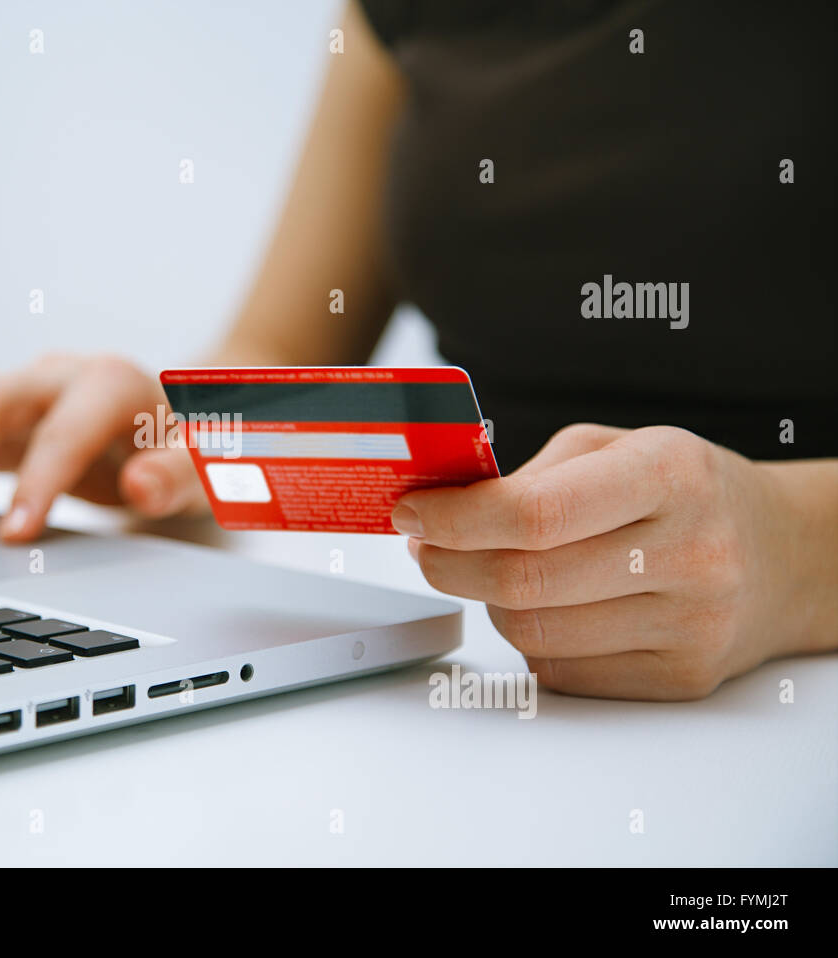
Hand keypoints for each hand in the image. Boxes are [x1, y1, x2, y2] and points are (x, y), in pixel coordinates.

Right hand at [0, 353, 205, 540]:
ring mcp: (21, 389)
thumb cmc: (195, 451)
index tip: (17, 536)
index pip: (66, 427)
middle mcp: (58, 376)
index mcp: (115, 384)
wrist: (179, 423)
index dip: (38, 479)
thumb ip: (183, 476)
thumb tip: (141, 485)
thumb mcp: (212, 469)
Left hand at [392, 424, 837, 700]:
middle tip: (425, 547)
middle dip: (449, 565)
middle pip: (523, 582)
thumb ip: (528, 474)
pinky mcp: (679, 678)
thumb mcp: (614, 447)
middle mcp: (690, 552)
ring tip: (493, 571)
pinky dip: (531, 641)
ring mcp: (690, 624)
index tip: (412, 514)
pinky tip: (545, 608)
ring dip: (488, 604)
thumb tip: (439, 507)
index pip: (535, 514)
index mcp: (669, 475)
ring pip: (532, 634)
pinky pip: (560, 672)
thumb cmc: (683, 491)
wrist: (782, 554)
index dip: (455, 520)